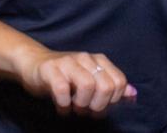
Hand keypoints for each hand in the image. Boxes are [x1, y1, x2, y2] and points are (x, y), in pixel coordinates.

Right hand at [17, 48, 135, 116]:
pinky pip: (62, 89)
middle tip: (85, 108)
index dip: (112, 100)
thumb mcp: (90, 77)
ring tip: (73, 106)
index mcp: (98, 60)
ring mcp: (67, 62)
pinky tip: (61, 106)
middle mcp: (85, 58)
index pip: (119, 82)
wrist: (34, 63)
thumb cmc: (65, 76)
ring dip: (81, 104)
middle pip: (106, 86)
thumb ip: (111, 84)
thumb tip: (132, 93)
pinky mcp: (50, 70)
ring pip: (87, 86)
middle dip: (98, 104)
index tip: (98, 103)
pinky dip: (64, 104)